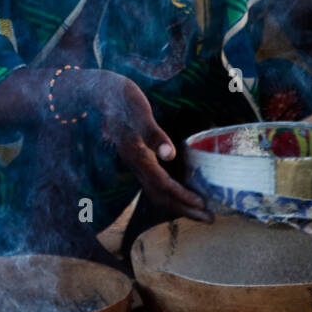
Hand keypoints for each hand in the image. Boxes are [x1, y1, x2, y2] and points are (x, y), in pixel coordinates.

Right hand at [56, 69, 212, 222]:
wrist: (103, 93)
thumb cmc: (123, 99)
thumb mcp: (138, 111)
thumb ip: (153, 134)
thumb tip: (170, 155)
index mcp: (136, 155)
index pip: (162, 184)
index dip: (182, 196)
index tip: (202, 205)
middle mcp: (135, 164)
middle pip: (160, 196)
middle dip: (184, 209)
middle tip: (209, 219)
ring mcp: (136, 163)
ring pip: (157, 192)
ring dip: (178, 205)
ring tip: (200, 212)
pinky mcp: (139, 159)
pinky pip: (156, 183)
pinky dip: (172, 193)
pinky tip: (184, 192)